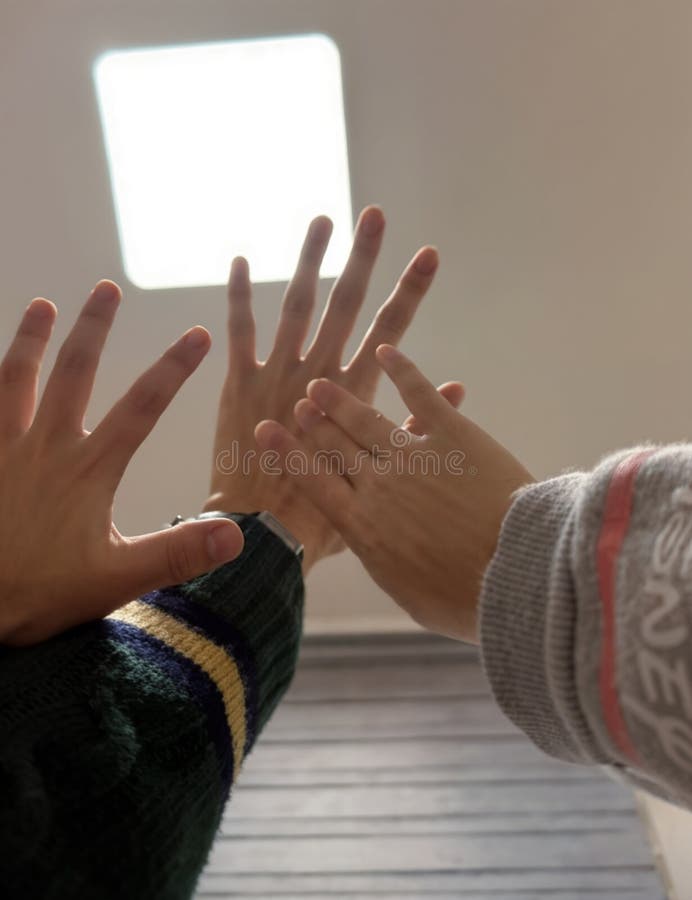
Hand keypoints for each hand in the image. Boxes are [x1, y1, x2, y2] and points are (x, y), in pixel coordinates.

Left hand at [0, 281, 242, 645]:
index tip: (197, 334)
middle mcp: (44, 448)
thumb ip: (177, 554)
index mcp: (87, 471)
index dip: (174, 368)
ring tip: (40, 307)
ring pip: (15, 379)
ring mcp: (3, 450)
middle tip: (107, 289)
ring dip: (29, 339)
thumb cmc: (40, 594)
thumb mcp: (118, 580)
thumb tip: (237, 533)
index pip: (141, 407)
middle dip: (93, 328)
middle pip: (73, 374)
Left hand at [204, 207, 439, 571]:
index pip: (391, 332)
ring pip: (297, 308)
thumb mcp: (385, 472)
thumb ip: (420, 425)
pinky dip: (239, 297)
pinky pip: (240, 333)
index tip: (428, 254)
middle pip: (347, 306)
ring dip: (309, 262)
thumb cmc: (327, 512)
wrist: (266, 535)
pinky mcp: (239, 386)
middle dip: (363, 260)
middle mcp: (320, 376)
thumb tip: (457, 387)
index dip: (410, 291)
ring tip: (321, 219)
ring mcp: (278, 377)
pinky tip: (241, 259)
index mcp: (357, 395)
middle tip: (374, 215)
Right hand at [255, 345, 533, 641]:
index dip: (288, 453)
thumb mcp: (409, 595)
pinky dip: (403, 371)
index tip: (265, 430)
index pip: (312, 481)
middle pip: (334, 445)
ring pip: (365, 419)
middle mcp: (378, 484)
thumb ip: (387, 563)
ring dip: (341, 399)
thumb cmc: (465, 599)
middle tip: (299, 402)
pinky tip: (387, 352)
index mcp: (363, 526)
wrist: (515, 572)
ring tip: (322, 383)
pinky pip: (420, 395)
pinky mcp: (453, 434)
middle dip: (313, 422)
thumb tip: (381, 550)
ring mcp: (414, 455)